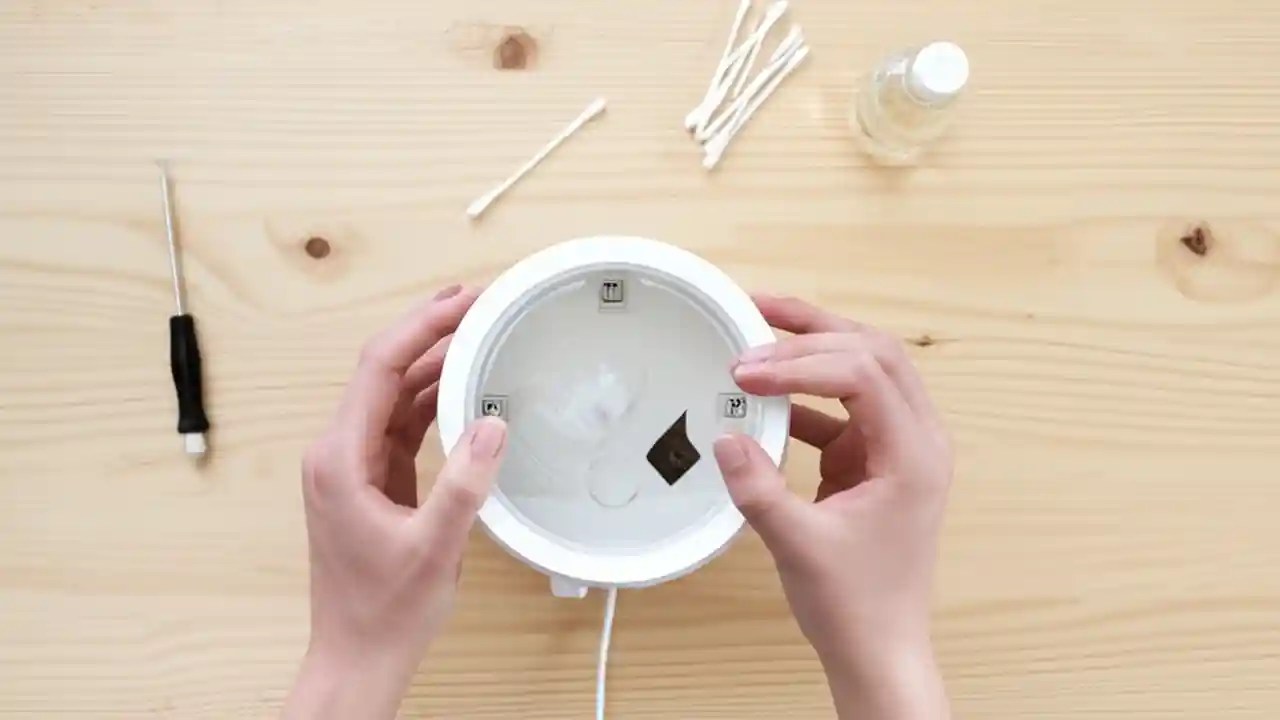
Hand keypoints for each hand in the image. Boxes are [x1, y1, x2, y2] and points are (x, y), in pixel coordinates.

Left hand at [283, 286, 507, 719]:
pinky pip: (403, 424)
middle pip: (385, 371)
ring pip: (395, 394)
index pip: (379, 368)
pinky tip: (468, 388)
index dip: (422, 326)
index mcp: (339, 459)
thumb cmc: (383, 613)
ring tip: (480, 333)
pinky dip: (435, 401)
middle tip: (481, 304)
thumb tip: (493, 424)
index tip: (463, 301)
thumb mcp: (434, 548)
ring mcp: (353, 465)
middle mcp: (338, 453)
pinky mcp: (372, 480)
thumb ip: (464, 484)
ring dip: (435, 364)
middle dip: (431, 333)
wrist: (358, 658)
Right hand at [713, 295, 951, 719]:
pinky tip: (763, 395)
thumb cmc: (857, 605)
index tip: (747, 373)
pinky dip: (804, 392)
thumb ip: (758, 489)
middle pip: (873, 352)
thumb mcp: (798, 546)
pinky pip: (843, 405)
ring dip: (813, 349)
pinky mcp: (875, 460)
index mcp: (913, 456)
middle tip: (755, 314)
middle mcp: (917, 441)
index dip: (801, 363)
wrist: (878, 649)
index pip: (862, 374)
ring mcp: (898, 448)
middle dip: (812, 329)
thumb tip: (725, 438)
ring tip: (760, 332)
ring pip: (864, 369)